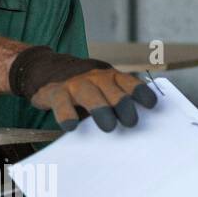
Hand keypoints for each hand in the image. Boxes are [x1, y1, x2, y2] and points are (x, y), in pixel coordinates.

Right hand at [8, 45, 157, 131]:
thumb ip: (116, 101)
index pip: (130, 83)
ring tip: (108, 127)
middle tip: (131, 122)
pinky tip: (71, 126)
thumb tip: (138, 128)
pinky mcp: (55, 92)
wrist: (46, 68)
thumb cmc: (84, 86)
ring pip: (90, 95)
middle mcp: (95, 78)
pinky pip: (62, 103)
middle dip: (123, 105)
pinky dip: (67, 114)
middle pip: (113, 91)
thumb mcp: (102, 86)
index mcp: (111, 77)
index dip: (141, 93)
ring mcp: (75, 84)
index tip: (151, 105)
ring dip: (100, 109)